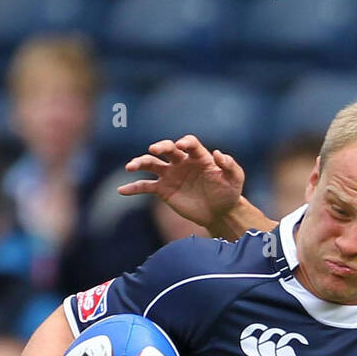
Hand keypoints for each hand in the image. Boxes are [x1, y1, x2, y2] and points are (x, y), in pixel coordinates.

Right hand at [118, 135, 244, 228]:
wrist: (220, 212)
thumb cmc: (229, 192)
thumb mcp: (235, 178)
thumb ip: (230, 165)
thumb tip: (219, 154)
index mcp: (198, 156)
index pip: (189, 144)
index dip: (185, 143)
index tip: (181, 146)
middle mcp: (181, 162)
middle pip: (166, 149)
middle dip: (159, 147)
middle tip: (153, 150)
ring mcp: (170, 175)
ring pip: (151, 164)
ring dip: (140, 163)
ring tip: (131, 167)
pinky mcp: (163, 190)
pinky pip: (145, 187)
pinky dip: (133, 188)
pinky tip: (121, 190)